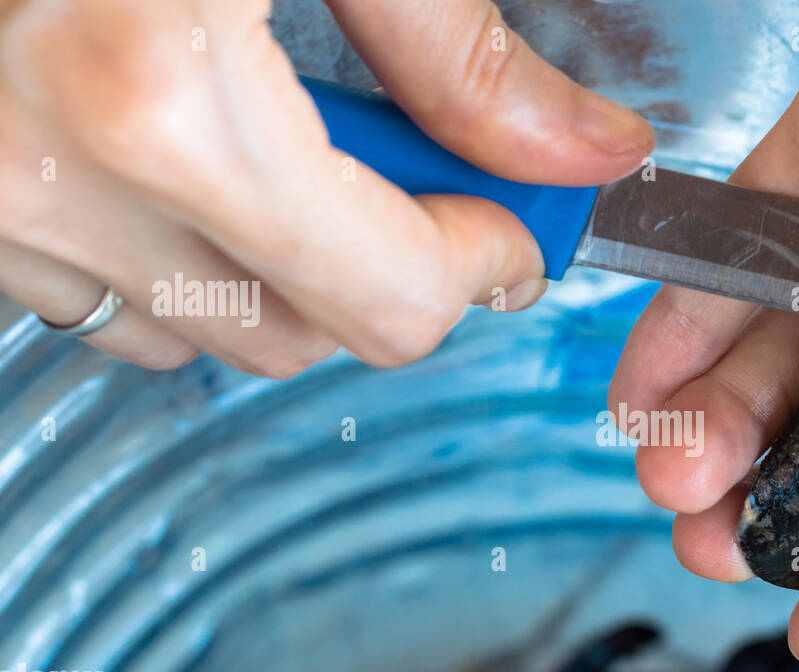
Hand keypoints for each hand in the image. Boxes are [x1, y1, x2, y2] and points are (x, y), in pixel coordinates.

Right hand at [0, 0, 650, 374]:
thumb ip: (452, 44)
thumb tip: (574, 148)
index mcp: (156, 90)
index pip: (392, 296)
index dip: (481, 263)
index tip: (509, 222)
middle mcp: (54, 175)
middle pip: (307, 332)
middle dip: (387, 266)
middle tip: (416, 169)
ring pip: (204, 328)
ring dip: (284, 268)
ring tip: (292, 140)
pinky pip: (108, 293)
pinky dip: (183, 249)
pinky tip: (195, 151)